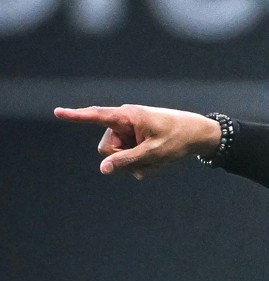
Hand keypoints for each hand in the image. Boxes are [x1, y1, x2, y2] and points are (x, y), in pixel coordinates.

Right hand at [53, 105, 220, 178]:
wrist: (198, 135)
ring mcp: (129, 130)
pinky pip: (127, 156)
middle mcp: (125, 121)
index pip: (97, 116)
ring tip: (155, 161)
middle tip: (145, 162)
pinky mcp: (135, 138)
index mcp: (128, 116)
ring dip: (133, 163)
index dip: (76, 116)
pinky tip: (154, 164)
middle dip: (121, 159)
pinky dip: (138, 163)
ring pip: (117, 155)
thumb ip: (127, 161)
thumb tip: (103, 168)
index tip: (57, 112)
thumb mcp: (153, 154)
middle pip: (107, 147)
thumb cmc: (178, 139)